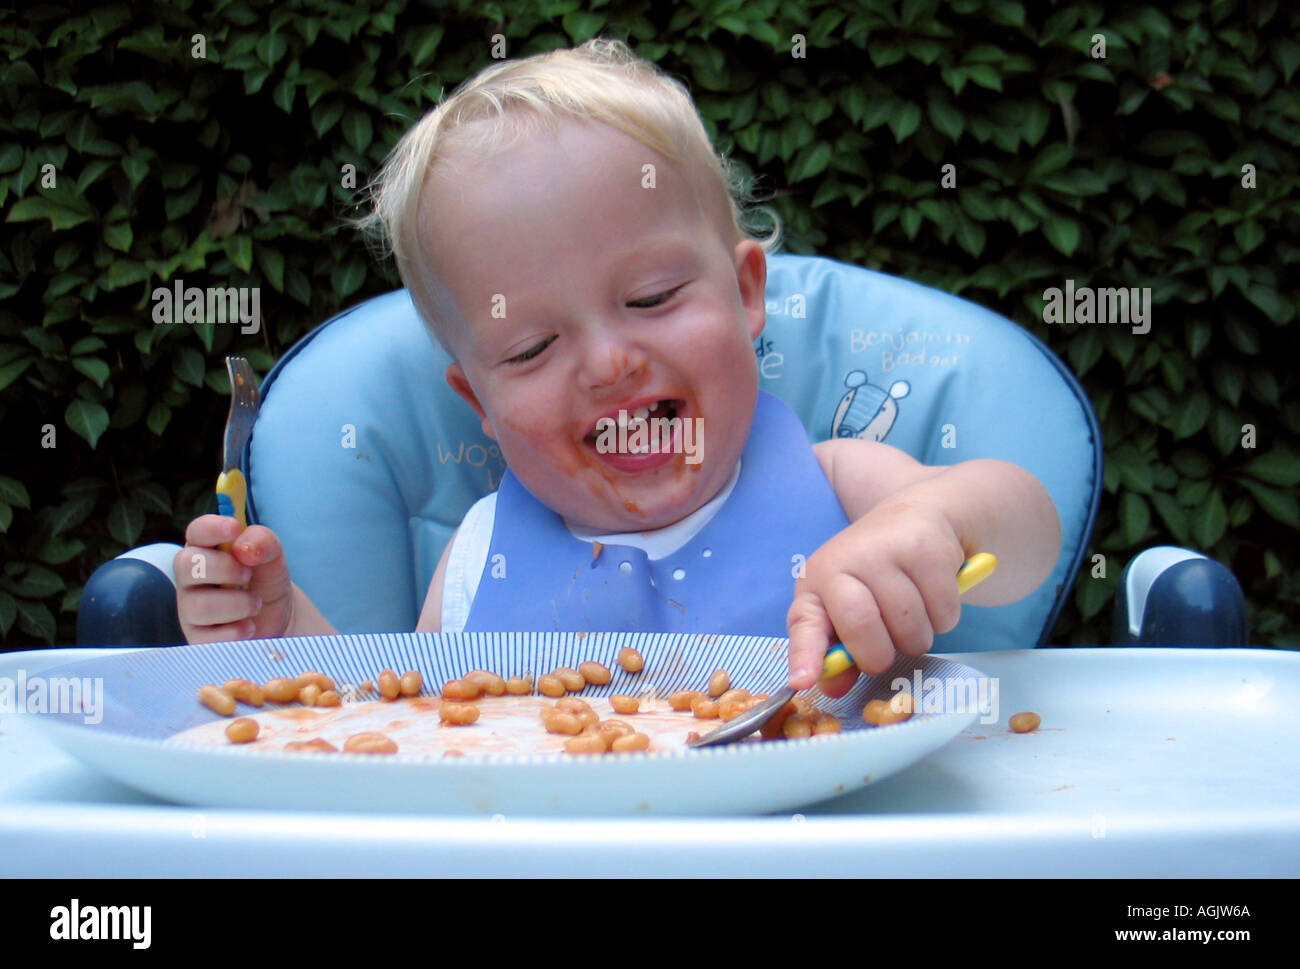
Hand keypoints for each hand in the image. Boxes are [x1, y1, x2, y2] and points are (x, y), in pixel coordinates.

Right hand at [175, 515, 294, 642]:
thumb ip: (263, 541)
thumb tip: (244, 548)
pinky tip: (249, 626)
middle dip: (224, 568)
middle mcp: (191, 577)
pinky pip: (208, 637)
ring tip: (255, 603)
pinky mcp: (196, 637)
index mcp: (206, 548)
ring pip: (199, 605)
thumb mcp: (273, 556)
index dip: (212, 528)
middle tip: (248, 575)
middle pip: (186, 564)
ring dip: (238, 604)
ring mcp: (189, 608)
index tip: (234, 529)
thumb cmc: (264, 579)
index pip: (196, 531)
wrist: (276, 617)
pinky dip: (236, 630)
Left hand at [785, 500, 965, 695]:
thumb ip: (839, 650)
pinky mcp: (928, 549)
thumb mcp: (846, 606)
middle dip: (880, 655)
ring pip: (909, 628)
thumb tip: (834, 689)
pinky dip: (944, 618)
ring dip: (918, 637)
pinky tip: (934, 595)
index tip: (802, 682)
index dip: (805, 655)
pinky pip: (943, 613)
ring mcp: (886, 550)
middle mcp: (845, 561)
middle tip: (890, 646)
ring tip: (913, 615)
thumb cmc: (875, 573)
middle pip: (861, 627)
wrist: (916, 519)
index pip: (805, 622)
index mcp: (817, 581)